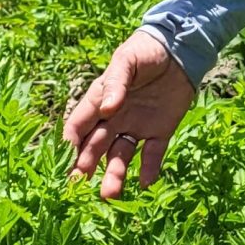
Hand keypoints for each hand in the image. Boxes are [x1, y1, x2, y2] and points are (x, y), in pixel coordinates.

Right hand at [63, 29, 196, 197]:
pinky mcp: (160, 131)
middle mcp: (114, 119)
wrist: (179, 49)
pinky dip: (148, 170)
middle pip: (96, 148)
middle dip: (86, 167)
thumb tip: (108, 108)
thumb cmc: (145, 51)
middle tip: (81, 186)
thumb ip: (116, 83)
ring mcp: (136, 127)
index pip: (78, 127)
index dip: (70, 145)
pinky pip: (152, 155)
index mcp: (99, 102)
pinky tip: (144, 183)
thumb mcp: (126, 61)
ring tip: (110, 194)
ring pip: (120, 156)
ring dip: (114, 175)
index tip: (65, 164)